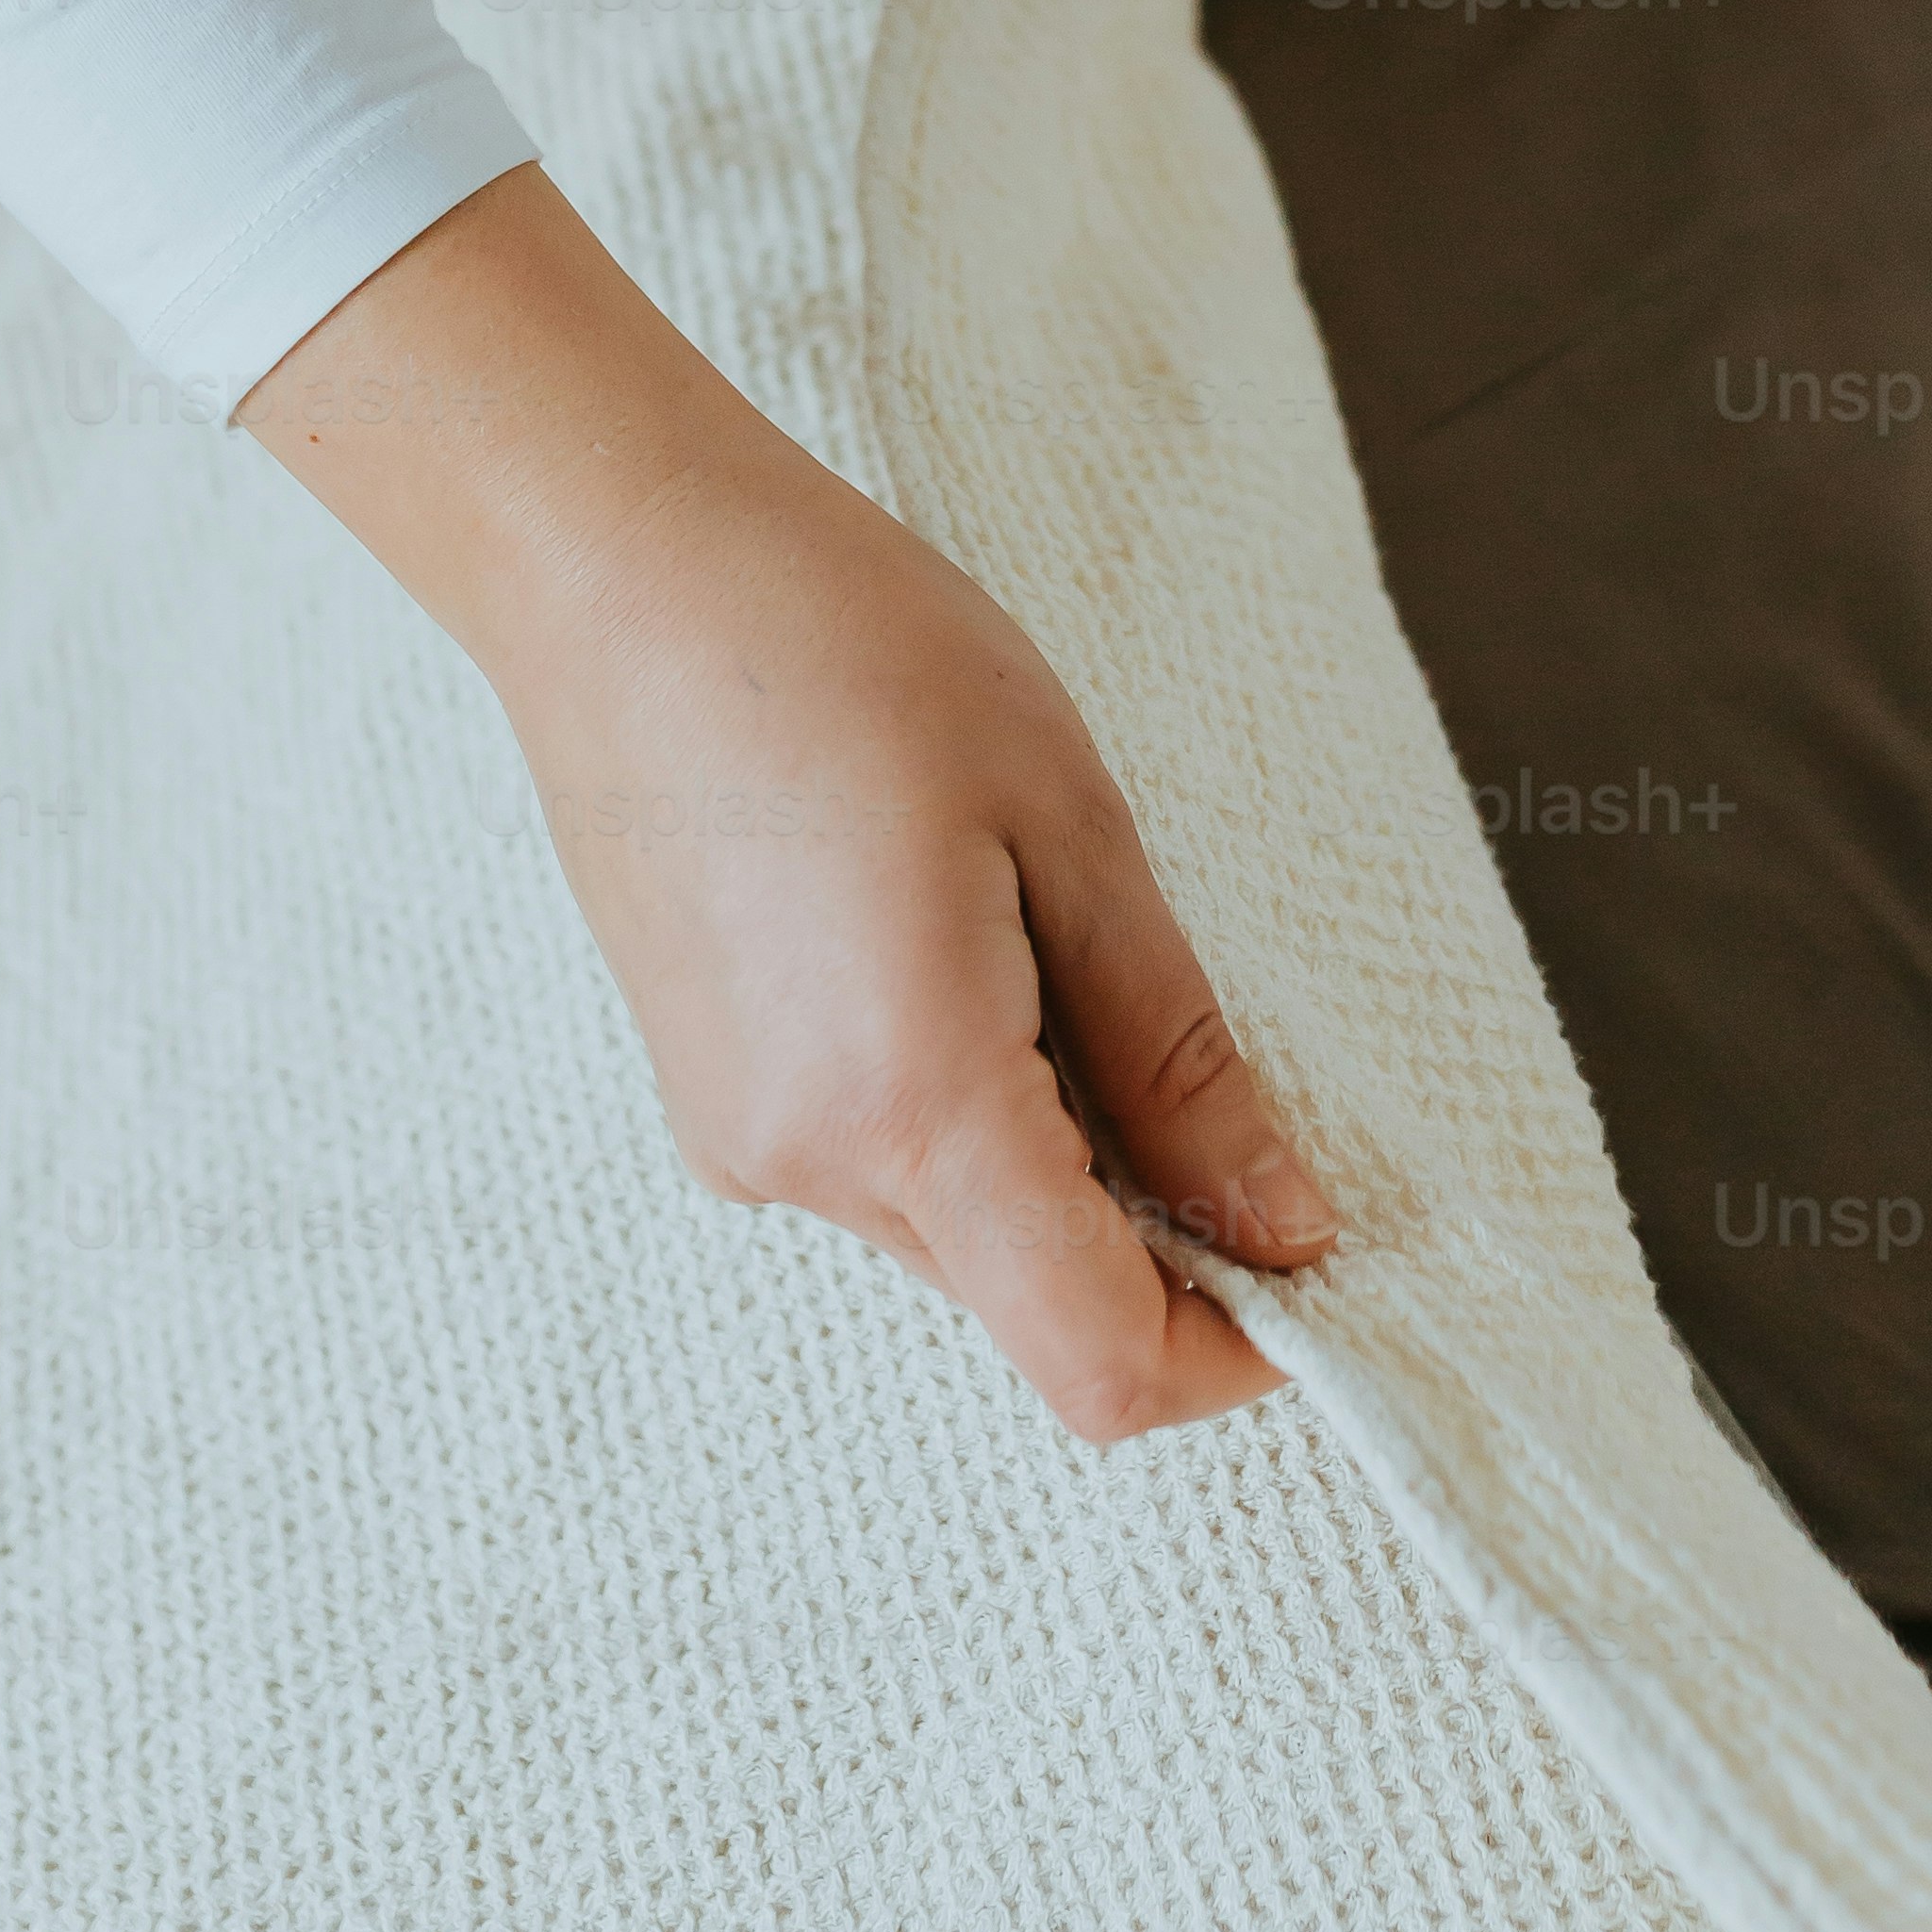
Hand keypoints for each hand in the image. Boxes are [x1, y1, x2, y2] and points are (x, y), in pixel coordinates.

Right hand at [243, 170, 1337, 1438]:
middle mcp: (812, 1163)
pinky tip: (963, 938)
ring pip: (963, 1236)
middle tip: (1212, 1054)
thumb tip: (1286, 1226)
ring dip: (1060, 1153)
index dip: (1229, 1356)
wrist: (620, 570)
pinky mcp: (713, 1097)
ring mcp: (742, 1141)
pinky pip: (882, 1165)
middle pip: (1038, 1302)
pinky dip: (968, 1110)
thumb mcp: (1072, 829)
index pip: (1099, 1361)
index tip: (1311, 1263)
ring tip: (1052, 936)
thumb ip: (1177, 1058)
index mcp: (917, 1101)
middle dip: (1159, 1233)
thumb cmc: (850, 650)